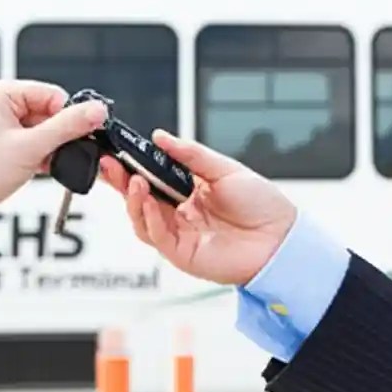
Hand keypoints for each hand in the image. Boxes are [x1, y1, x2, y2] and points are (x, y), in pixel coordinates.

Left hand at [0, 79, 107, 221]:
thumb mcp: (32, 147)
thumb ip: (69, 127)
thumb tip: (98, 110)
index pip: (51, 94)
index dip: (67, 116)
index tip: (79, 136)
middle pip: (47, 111)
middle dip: (56, 135)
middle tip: (53, 154)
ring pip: (41, 128)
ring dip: (48, 147)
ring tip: (37, 164)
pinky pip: (30, 140)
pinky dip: (39, 154)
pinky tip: (36, 168)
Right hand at [98, 130, 296, 285]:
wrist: (282, 238)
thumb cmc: (262, 205)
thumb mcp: (225, 169)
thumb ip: (191, 155)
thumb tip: (160, 137)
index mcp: (189, 192)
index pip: (151, 178)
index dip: (132, 166)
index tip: (117, 151)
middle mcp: (181, 213)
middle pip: (140, 199)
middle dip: (121, 181)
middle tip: (109, 163)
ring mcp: (179, 234)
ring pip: (142, 219)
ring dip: (132, 199)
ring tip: (132, 179)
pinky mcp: (182, 254)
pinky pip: (156, 236)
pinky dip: (149, 218)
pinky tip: (148, 201)